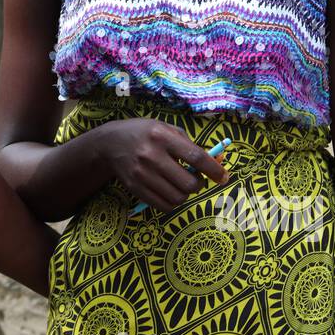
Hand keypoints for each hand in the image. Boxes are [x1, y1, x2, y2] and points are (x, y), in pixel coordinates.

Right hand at [84, 117, 231, 212]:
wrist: (110, 144)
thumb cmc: (144, 133)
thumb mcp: (165, 128)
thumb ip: (189, 144)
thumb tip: (215, 161)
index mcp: (162, 136)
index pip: (196, 157)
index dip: (214, 170)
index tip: (223, 177)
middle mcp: (151, 156)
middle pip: (188, 183)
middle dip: (199, 185)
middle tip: (196, 180)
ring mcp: (142, 174)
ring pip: (178, 198)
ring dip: (186, 194)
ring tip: (181, 185)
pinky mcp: (135, 188)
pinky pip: (163, 206)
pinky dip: (173, 202)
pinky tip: (170, 192)